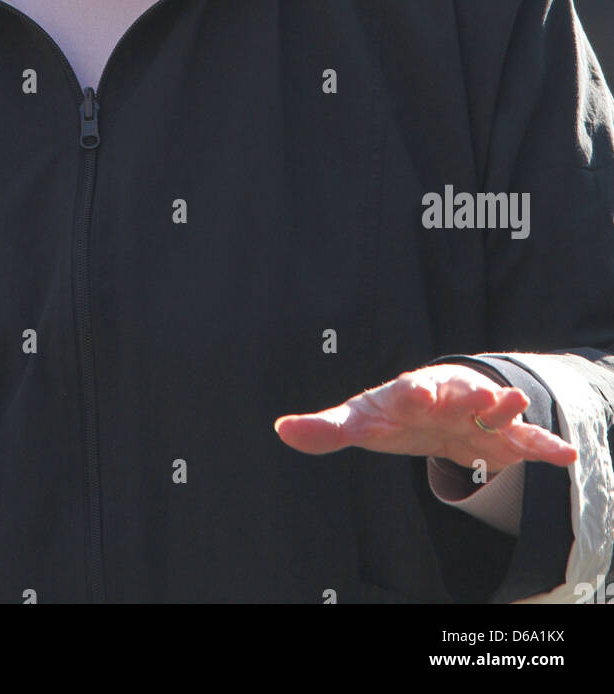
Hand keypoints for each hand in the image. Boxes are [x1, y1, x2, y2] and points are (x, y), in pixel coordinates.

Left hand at [274, 364, 577, 476]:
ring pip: (495, 411)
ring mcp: (476, 416)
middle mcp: (447, 397)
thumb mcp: (361, 420)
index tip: (417, 392)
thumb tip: (281, 429)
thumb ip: (326, 428)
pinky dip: (543, 447)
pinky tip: (564, 456)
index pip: (409, 389)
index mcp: (410, 392)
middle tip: (488, 394)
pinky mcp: (500, 437)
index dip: (413, 392)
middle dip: (471, 394)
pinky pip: (524, 442)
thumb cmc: (392, 412)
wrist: (432, 404)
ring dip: (507, 407)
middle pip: (459, 394)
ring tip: (520, 405)